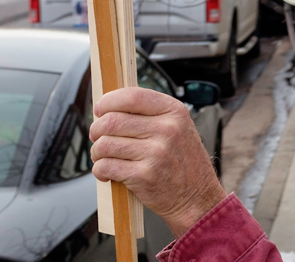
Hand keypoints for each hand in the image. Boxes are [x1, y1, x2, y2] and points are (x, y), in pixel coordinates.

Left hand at [91, 87, 226, 238]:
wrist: (197, 198)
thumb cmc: (182, 162)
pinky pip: (106, 166)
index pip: (132, 96)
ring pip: (105, 144)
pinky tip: (106, 172)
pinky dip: (100, 170)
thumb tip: (110, 107)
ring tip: (103, 157)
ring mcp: (156, 153)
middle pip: (112, 120)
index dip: (109, 101)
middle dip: (96, 129)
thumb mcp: (179, 127)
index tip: (100, 109)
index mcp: (175, 112)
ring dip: (97, 152)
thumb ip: (151, 114)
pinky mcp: (144, 176)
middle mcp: (167, 129)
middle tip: (97, 137)